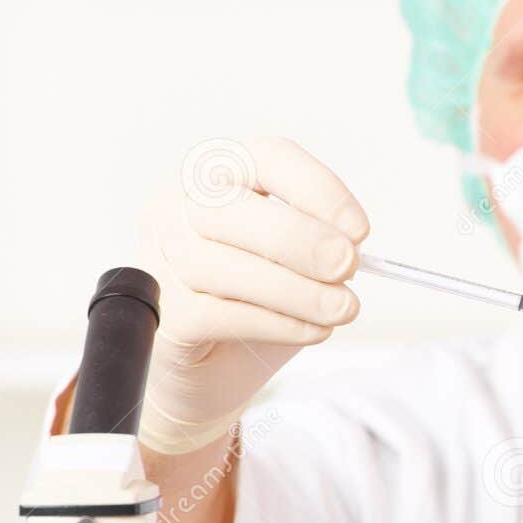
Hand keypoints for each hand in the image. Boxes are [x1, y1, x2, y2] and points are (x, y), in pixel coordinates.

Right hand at [135, 137, 368, 453]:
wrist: (215, 363)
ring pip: (221, 266)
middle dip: (298, 240)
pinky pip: (218, 314)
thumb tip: (346, 249)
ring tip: (341, 308)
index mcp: (220, 173)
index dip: (318, 190)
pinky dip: (276, 322)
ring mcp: (162, 258)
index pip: (268, 159)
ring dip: (294, 290)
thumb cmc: (260, 296)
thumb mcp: (297, 257)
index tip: (360, 231)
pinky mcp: (164, 313)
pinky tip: (312, 329)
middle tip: (347, 268)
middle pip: (228, 208)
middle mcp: (178, 205)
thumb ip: (319, 241)